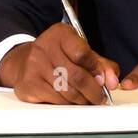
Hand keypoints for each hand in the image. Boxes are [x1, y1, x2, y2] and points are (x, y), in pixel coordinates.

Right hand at [0, 24, 120, 105]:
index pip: (82, 53)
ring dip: (82, 100)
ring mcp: (34, 65)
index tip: (103, 80)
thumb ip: (101, 65)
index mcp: (60, 33)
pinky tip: (69, 100)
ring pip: (67, 91)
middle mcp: (44, 46)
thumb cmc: (58, 57)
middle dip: (93, 91)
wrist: (24, 62)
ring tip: (85, 99)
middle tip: (100, 98)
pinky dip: (67, 104)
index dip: (96, 70)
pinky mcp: (28, 84)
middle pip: (77, 76)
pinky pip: (55, 100)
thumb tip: (113, 82)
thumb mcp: (80, 53)